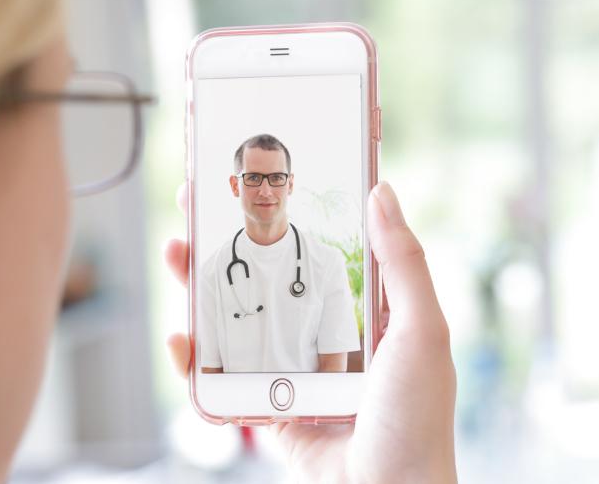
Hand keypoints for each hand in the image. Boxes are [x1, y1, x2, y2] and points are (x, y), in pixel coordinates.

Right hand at [164, 181, 456, 482]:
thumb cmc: (416, 416)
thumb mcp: (420, 329)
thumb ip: (403, 263)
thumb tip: (383, 192)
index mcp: (362, 311)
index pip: (318, 248)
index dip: (286, 214)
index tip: (256, 183)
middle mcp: (324, 334)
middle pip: (266, 278)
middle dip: (229, 242)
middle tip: (198, 205)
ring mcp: (293, 370)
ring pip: (238, 320)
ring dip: (201, 286)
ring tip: (178, 252)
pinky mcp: (269, 408)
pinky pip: (224, 378)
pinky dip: (195, 359)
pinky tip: (181, 339)